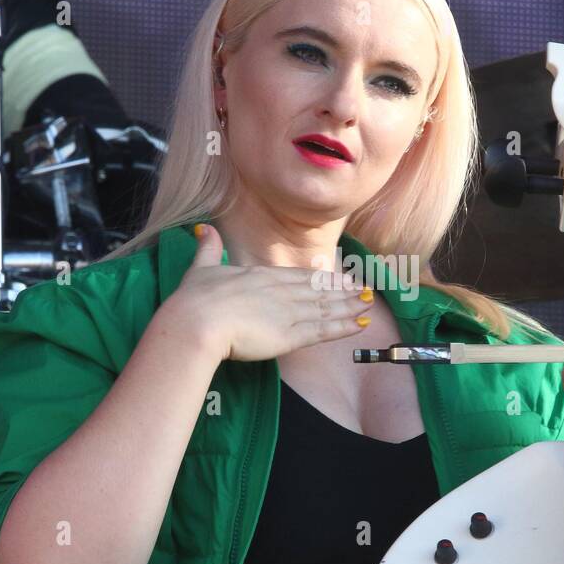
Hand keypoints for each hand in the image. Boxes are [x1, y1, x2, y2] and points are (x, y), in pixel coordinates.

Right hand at [162, 224, 374, 361]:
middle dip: (343, 290)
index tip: (338, 277)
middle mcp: (281, 291)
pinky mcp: (291, 335)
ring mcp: (289, 312)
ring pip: (326, 308)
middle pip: (319, 289)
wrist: (197, 323)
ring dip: (349, 306)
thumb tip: (203, 228)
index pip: (299, 275)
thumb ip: (208, 249)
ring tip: (368, 304)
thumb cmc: (195, 299)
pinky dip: (344, 327)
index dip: (322, 277)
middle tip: (363, 290)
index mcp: (263, 275)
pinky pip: (324, 330)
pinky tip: (360, 325)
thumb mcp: (201, 268)